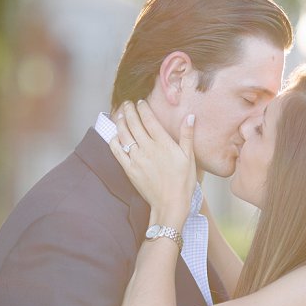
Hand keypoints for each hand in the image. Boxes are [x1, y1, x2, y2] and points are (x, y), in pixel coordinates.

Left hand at [107, 100, 196, 225]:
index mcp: (163, 143)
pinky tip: (115, 136)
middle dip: (129, 111)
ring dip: (120, 122)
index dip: (143, 108)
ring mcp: (136, 158)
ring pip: (124, 135)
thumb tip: (190, 116)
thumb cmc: (183, 182)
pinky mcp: (129, 169)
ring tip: (120, 114)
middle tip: (127, 103)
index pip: (149, 119)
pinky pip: (117, 151)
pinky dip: (114, 141)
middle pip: (134, 124)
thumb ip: (187, 135)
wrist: (170, 204)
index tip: (140, 102)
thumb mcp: (189, 157)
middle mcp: (148, 148)